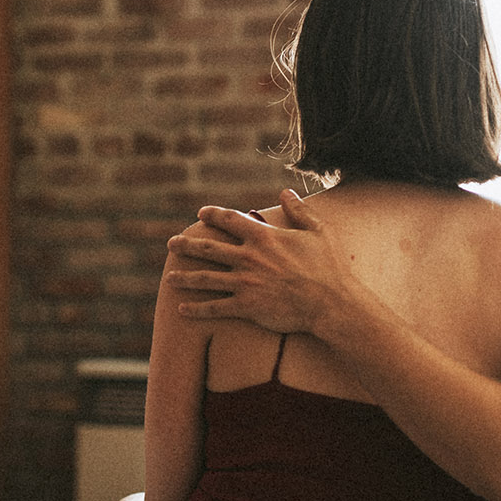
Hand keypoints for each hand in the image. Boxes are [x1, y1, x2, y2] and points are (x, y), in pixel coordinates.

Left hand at [164, 188, 346, 333]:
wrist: (331, 303)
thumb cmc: (329, 267)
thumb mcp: (318, 232)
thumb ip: (299, 210)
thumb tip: (286, 191)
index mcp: (263, 237)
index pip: (230, 219)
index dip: (213, 214)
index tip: (201, 213)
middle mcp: (248, 257)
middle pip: (208, 247)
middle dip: (186, 245)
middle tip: (171, 244)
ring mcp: (245, 282)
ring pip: (205, 278)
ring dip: (184, 277)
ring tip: (169, 278)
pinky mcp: (246, 306)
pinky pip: (214, 307)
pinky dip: (196, 309)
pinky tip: (181, 309)